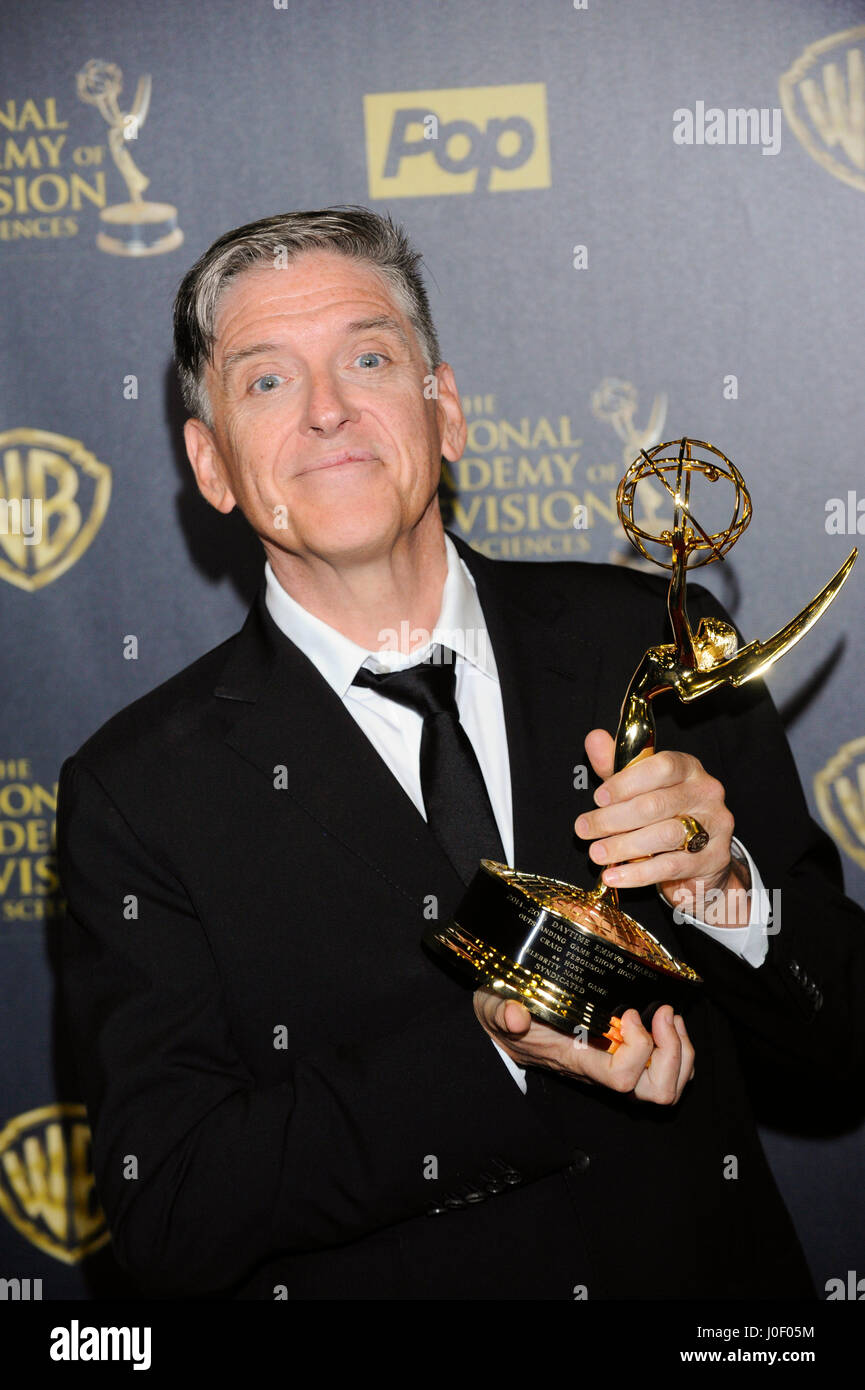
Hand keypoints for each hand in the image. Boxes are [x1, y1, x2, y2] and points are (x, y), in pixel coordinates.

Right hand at [474, 991, 694, 1104]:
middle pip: (657, 1091)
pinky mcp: (624, 1059)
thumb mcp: (495, 1008)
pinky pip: (666, 1071)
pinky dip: (677, 1049)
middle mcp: (602, 1072)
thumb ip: (503, 1012)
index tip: (629, 1013)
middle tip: (663, 1013)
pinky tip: (663, 1022)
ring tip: (668, 1016)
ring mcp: (616, 1068)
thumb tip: (516, 1015)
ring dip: (680, 1051)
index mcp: (578, 1061)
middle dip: (672, 1053)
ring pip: (668, 1085)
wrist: (504, 1030)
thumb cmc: (504, 1017)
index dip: (638, 1049)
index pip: (622, 1078)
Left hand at [576, 728, 741, 916]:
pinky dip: (637, 873)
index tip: (598, 798)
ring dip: (623, 846)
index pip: (661, 766)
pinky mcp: (714, 858)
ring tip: (596, 853)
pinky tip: (614, 875)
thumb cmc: (664, 815)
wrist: (700, 859)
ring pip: (664, 835)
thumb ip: (616, 765)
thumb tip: (594, 738)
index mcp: (689, 768)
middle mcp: (706, 792)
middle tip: (584, 829)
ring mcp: (715, 825)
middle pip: (656, 804)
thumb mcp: (639, 787)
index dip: (626, 782)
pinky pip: (671, 866)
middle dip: (613, 818)